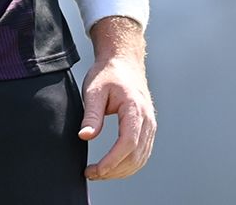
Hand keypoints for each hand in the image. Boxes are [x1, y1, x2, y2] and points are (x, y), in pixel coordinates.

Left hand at [79, 17, 155, 179]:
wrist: (124, 62)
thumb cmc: (108, 75)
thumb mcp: (94, 91)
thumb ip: (91, 114)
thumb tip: (85, 137)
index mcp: (134, 108)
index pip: (128, 143)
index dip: (112, 161)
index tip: (95, 170)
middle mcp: (147, 118)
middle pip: (135, 155)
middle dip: (113, 170)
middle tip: (90, 174)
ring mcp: (150, 124)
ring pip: (141, 158)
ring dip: (121, 171)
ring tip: (99, 173)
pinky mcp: (148, 128)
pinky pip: (143, 153)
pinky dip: (129, 165)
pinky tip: (112, 167)